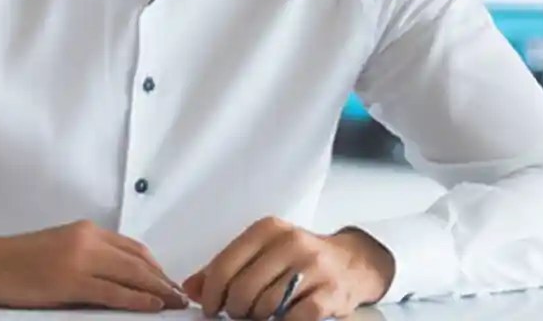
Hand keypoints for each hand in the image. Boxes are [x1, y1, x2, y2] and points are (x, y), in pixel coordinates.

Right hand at [0, 220, 187, 312]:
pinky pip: (113, 291)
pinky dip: (137, 299)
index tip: (169, 283)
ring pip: (131, 273)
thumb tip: (118, 282)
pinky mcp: (68, 279)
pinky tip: (153, 306)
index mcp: (84, 231)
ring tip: (175, 304)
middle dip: (163, 280)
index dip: (156, 267)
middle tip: (181, 298)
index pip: (133, 248)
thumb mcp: (56, 253)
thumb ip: (87, 260)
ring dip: (158, 290)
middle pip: (139, 260)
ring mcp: (78, 257)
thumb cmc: (12, 263)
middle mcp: (86, 238)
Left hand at [181, 217, 394, 319]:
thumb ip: (225, 267)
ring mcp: (313, 267)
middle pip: (243, 288)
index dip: (211, 293)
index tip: (210, 307)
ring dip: (257, 317)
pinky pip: (294, 318)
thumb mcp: (261, 251)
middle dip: (234, 308)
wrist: (352, 261)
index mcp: (267, 230)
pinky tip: (281, 318)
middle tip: (237, 313)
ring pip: (266, 305)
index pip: (225, 265)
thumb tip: (191, 289)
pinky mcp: (330, 293)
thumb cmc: (298, 257)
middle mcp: (291, 243)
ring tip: (260, 314)